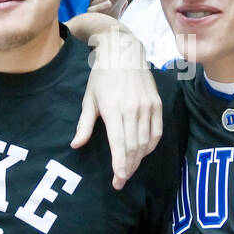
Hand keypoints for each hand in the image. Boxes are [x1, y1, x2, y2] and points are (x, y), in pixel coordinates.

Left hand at [73, 24, 162, 188]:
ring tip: (130, 170)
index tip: (117, 181)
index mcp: (113, 109)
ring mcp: (147, 106)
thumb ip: (84, 124)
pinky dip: (151, 146)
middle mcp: (132, 109)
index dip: (120, 165)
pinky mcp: (157, 103)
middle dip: (128, 168)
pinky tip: (143, 153)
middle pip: (134, 147)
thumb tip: (76, 145)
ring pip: (146, 142)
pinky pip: (157, 131)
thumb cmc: (101, 76)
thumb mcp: (89, 99)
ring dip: (139, 160)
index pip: (119, 144)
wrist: (123, 51)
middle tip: (121, 181)